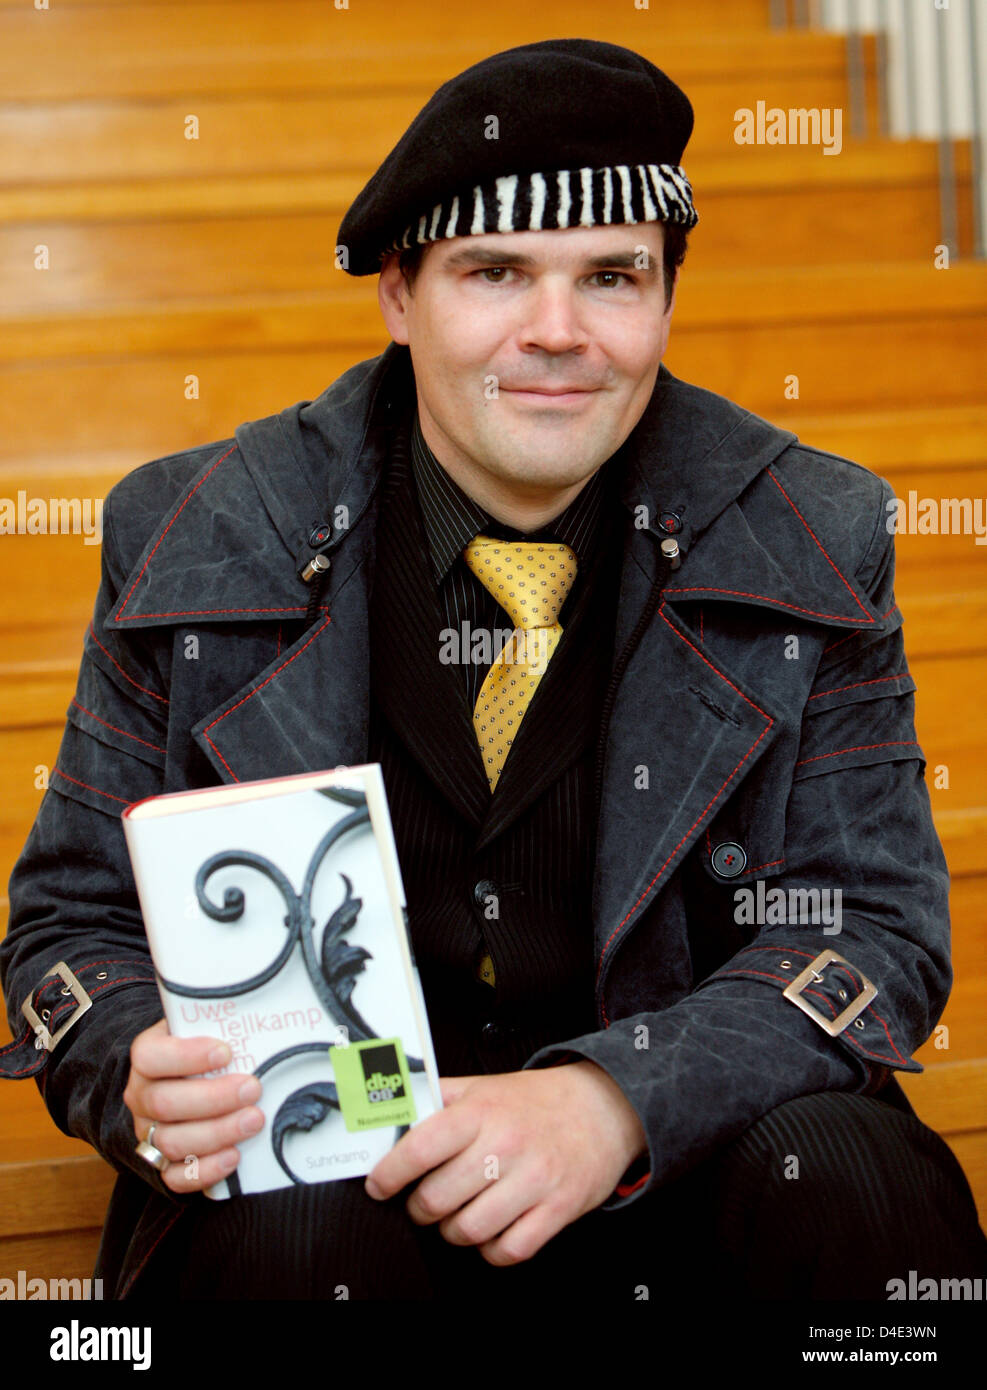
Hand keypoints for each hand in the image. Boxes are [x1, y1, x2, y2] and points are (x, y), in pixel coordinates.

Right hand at [123, 1018, 263, 1192]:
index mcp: (146, 1056)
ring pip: (172, 1141)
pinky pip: (176, 1178)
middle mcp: (141, 1095)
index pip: (153, 1056)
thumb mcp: (203, 1025)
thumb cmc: (203, 1046)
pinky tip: (234, 1157)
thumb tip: (266, 1006)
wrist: (181, 1078)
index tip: (226, 1051)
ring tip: (254, 1120)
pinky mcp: (162, 1164)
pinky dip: (205, 1171)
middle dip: (214, 1098)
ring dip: (217, 1133)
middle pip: (165, 1103)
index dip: (187, 1056)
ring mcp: (148, 1132)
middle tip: (252, 1089)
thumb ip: (221, 1018)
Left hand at [364, 1061, 646, 1264]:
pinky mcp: (557, 1209)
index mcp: (482, 1111)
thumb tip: (393, 1113)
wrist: (602, 1108)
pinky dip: (490, 1249)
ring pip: (469, 1230)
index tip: (380, 1184)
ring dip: (452, 1231)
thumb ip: (438, 1097)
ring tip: (456, 1216)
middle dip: (419, 1207)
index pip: (420, 1148)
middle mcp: (506, 1145)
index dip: (389, 1173)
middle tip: (423, 1200)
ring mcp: (534, 1180)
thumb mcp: (484, 1086)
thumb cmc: (537, 1102)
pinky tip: (489, 1230)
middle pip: (438, 1198)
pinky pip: (509, 1250)